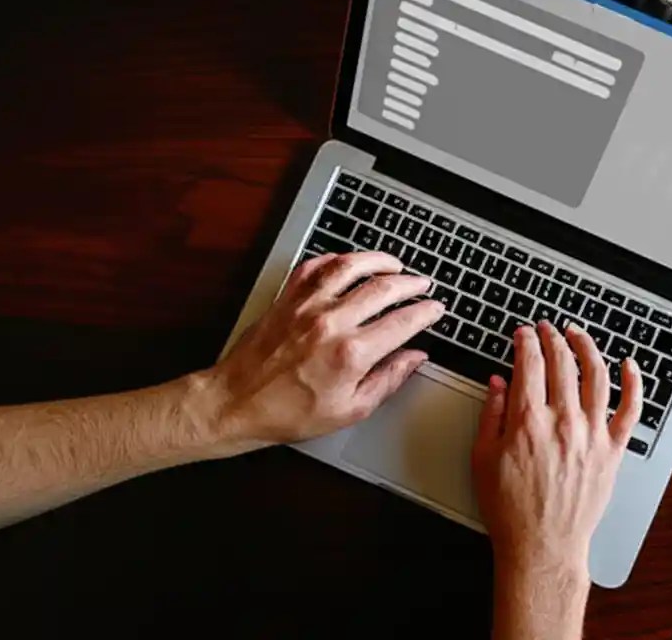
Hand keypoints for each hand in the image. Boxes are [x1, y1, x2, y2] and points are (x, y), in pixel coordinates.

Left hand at [196, 251, 443, 452]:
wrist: (236, 403)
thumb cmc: (288, 413)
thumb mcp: (350, 410)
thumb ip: (388, 380)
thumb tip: (414, 359)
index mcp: (351, 354)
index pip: (402, 322)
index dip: (426, 312)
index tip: (435, 308)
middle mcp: (330, 323)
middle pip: (383, 287)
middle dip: (411, 283)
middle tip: (423, 284)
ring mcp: (306, 306)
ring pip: (350, 266)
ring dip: (378, 260)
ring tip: (393, 265)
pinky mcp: (286, 298)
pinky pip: (315, 266)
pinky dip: (337, 259)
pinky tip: (348, 263)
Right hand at [472, 321, 640, 573]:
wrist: (542, 545)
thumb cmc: (511, 508)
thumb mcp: (483, 457)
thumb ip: (492, 413)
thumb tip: (498, 382)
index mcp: (528, 421)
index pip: (529, 363)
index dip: (525, 341)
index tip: (522, 334)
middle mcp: (563, 421)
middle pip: (562, 362)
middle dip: (551, 337)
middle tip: (546, 329)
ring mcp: (592, 434)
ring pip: (597, 375)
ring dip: (587, 347)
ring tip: (577, 335)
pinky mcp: (612, 451)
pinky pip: (631, 409)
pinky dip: (634, 382)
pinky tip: (629, 365)